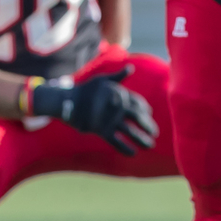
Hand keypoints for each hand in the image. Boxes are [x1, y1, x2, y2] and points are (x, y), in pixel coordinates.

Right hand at [31, 65, 158, 155]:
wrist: (66, 100)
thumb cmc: (86, 89)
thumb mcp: (102, 80)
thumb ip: (118, 76)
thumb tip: (131, 68)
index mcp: (119, 94)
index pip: (139, 103)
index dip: (145, 110)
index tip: (148, 114)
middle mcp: (117, 107)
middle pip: (138, 118)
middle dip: (148, 126)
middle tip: (154, 132)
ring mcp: (110, 119)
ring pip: (131, 132)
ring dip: (142, 140)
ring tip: (150, 145)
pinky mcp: (101, 130)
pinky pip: (117, 142)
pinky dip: (126, 149)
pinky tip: (133, 152)